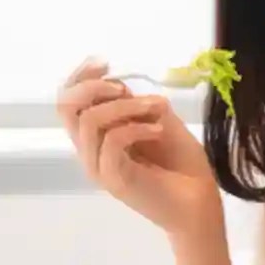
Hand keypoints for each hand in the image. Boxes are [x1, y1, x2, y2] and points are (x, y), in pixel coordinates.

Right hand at [57, 57, 222, 236]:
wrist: (199, 202)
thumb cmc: (180, 163)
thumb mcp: (158, 120)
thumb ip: (135, 103)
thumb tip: (120, 85)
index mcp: (97, 136)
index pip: (67, 101)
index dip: (80, 76)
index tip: (104, 62)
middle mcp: (90, 150)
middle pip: (66, 108)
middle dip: (93, 86)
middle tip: (123, 87)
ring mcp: (99, 166)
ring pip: (90, 121)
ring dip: (125, 105)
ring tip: (156, 109)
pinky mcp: (114, 179)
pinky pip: (112, 141)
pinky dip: (136, 127)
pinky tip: (159, 129)